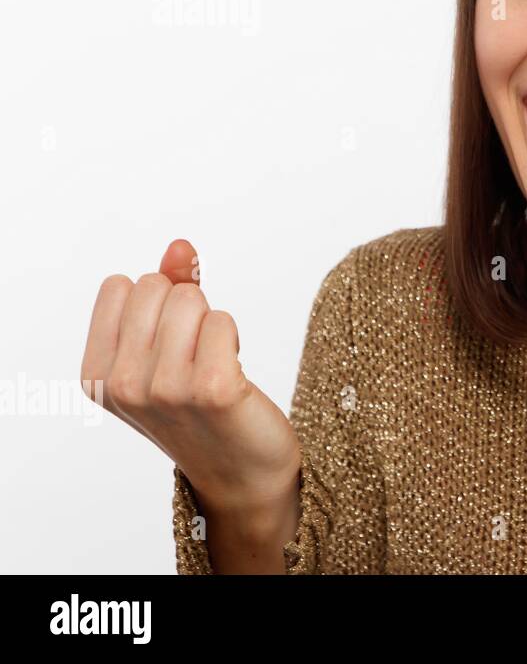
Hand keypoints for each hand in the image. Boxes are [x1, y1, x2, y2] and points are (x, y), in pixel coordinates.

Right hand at [81, 240, 300, 513]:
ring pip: (191, 299)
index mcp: (96, 374)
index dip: (153, 302)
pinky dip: (232, 337)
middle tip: (194, 357)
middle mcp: (122, 384)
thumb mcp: (166, 347)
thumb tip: (180, 246)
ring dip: (211, 324)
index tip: (165, 343)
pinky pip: (223, 320)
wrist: (242, 470)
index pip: (119, 285)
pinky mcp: (213, 390)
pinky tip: (232, 374)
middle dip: (184, 309)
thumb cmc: (202, 403)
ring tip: (212, 365)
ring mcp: (165, 390)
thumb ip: (169, 289)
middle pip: (156, 286)